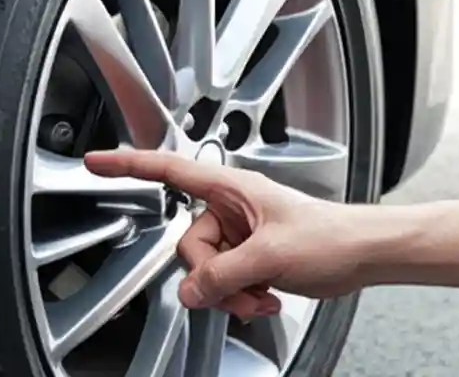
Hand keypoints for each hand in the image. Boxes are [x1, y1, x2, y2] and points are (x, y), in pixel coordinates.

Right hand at [83, 149, 370, 320]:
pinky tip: (266, 296)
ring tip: (263, 294)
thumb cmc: (331, 236)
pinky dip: (241, 296)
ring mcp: (238, 234)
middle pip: (188, 246)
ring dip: (231, 292)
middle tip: (245, 287)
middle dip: (213, 277)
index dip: (128, 165)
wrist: (362, 255)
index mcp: (231, 189)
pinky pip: (223, 282)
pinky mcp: (248, 257)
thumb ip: (224, 274)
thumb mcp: (272, 254)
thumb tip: (190, 291)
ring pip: (206, 271)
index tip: (96, 162)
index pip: (169, 171)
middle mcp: (230, 209)